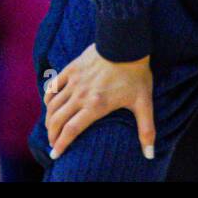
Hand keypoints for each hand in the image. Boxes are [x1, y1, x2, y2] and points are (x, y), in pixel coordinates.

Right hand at [43, 43, 154, 160]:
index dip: (61, 144)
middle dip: (52, 134)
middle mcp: (81, 95)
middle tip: (52, 142)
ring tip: (50, 127)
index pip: (71, 130)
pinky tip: (49, 104)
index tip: (56, 154)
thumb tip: (150, 154)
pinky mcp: (71, 68)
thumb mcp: (144, 103)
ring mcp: (74, 81)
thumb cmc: (136, 74)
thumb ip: (146, 130)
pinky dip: (48, 97)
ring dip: (49, 118)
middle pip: (58, 119)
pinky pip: (53, 86)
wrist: (126, 43)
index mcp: (96, 105)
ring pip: (53, 104)